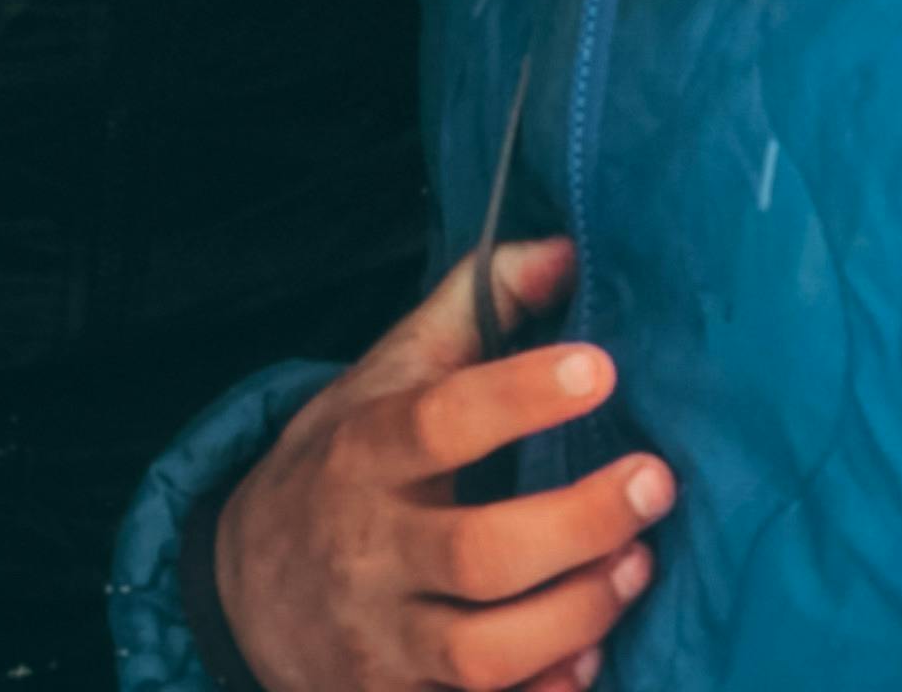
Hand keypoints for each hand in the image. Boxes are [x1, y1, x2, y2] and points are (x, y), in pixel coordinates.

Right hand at [216, 239, 672, 691]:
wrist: (245, 584)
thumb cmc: (341, 463)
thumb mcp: (382, 375)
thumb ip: (471, 308)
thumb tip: (567, 251)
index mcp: (364, 453)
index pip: (441, 422)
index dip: (521, 395)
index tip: (599, 366)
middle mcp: (369, 550)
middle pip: (480, 553)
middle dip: (580, 523)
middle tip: (655, 480)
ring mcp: (382, 640)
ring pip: (486, 653)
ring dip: (578, 614)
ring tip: (639, 565)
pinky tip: (593, 657)